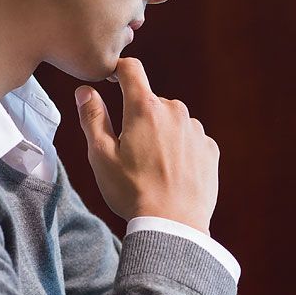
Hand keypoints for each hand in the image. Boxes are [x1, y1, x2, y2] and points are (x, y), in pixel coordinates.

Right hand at [74, 57, 219, 233]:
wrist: (174, 225)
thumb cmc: (132, 192)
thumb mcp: (101, 156)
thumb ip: (92, 118)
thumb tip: (85, 91)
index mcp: (145, 108)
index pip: (131, 69)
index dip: (118, 69)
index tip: (111, 78)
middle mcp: (175, 111)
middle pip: (151, 102)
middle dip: (139, 118)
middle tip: (130, 152)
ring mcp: (196, 130)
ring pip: (171, 122)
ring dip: (161, 135)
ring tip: (152, 169)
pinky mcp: (210, 149)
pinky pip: (190, 140)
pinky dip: (180, 151)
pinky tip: (171, 175)